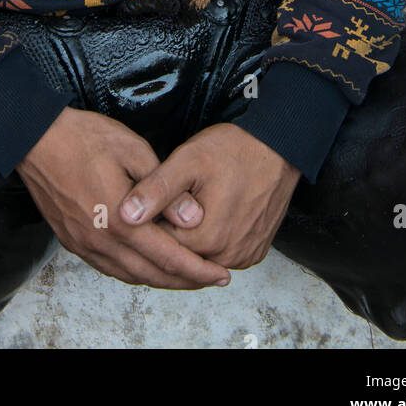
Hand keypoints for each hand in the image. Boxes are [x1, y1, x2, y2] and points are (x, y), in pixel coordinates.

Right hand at [16, 107, 231, 288]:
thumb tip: (194, 219)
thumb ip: (166, 190)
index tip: (221, 275)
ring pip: (129, 276)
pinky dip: (134, 272)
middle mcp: (101, 241)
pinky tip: (146, 265)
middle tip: (210, 279)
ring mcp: (84, 244)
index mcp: (120, 220)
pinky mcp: (72, 241)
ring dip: (160, 280)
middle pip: (151, 275)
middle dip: (185, 281)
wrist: (35, 138)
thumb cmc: (84, 138)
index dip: (198, 270)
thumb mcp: (134, 151)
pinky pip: (109, 268)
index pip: (169, 257)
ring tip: (185, 276)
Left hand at [118, 124, 300, 270]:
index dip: (147, 223)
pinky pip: (221, 254)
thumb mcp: (188, 160)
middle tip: (161, 200)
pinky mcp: (254, 253)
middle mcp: (227, 257)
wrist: (279, 148)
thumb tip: (125, 216)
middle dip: (167, 231)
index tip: (143, 200)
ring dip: (188, 238)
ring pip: (200, 256)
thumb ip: (156, 189)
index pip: (160, 245)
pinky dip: (209, 241)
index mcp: (206, 239)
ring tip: (183, 205)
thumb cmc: (234, 149)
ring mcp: (243, 257)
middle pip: (181, 254)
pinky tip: (203, 216)